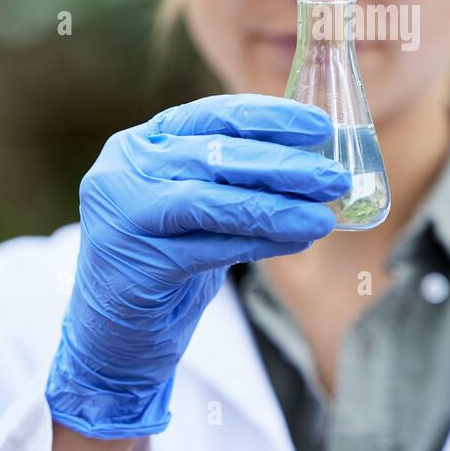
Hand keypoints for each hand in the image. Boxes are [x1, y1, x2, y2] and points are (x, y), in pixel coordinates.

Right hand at [45, 94, 350, 438]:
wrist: (114, 334)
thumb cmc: (167, 258)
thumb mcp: (197, 203)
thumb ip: (237, 177)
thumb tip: (316, 159)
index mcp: (142, 143)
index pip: (213, 116)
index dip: (270, 118)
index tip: (321, 127)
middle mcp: (124, 169)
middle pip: (216, 157)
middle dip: (284, 165)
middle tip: (336, 176)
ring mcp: (122, 215)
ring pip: (213, 203)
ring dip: (277, 208)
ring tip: (324, 217)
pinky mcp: (134, 264)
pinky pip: (209, 249)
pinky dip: (259, 243)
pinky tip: (296, 241)